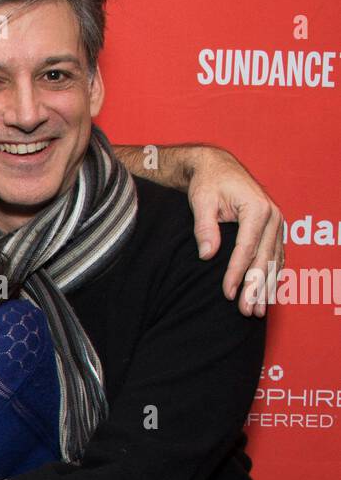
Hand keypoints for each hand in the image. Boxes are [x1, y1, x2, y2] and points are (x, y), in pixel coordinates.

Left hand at [185, 150, 283, 314]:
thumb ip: (205, 227)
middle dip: (255, 287)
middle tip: (246, 311)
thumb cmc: (208, 182)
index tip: (228, 294)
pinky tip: (266, 294)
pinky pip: (276, 256)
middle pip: (264, 259)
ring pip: (273, 261)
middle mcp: (273, 216)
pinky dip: (271, 276)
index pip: (247, 248)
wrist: (217, 167)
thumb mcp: (202, 200)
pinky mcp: (275, 229)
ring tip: (257, 311)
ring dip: (266, 287)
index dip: (237, 273)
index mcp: (256, 208)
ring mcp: (277, 223)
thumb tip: (207, 255)